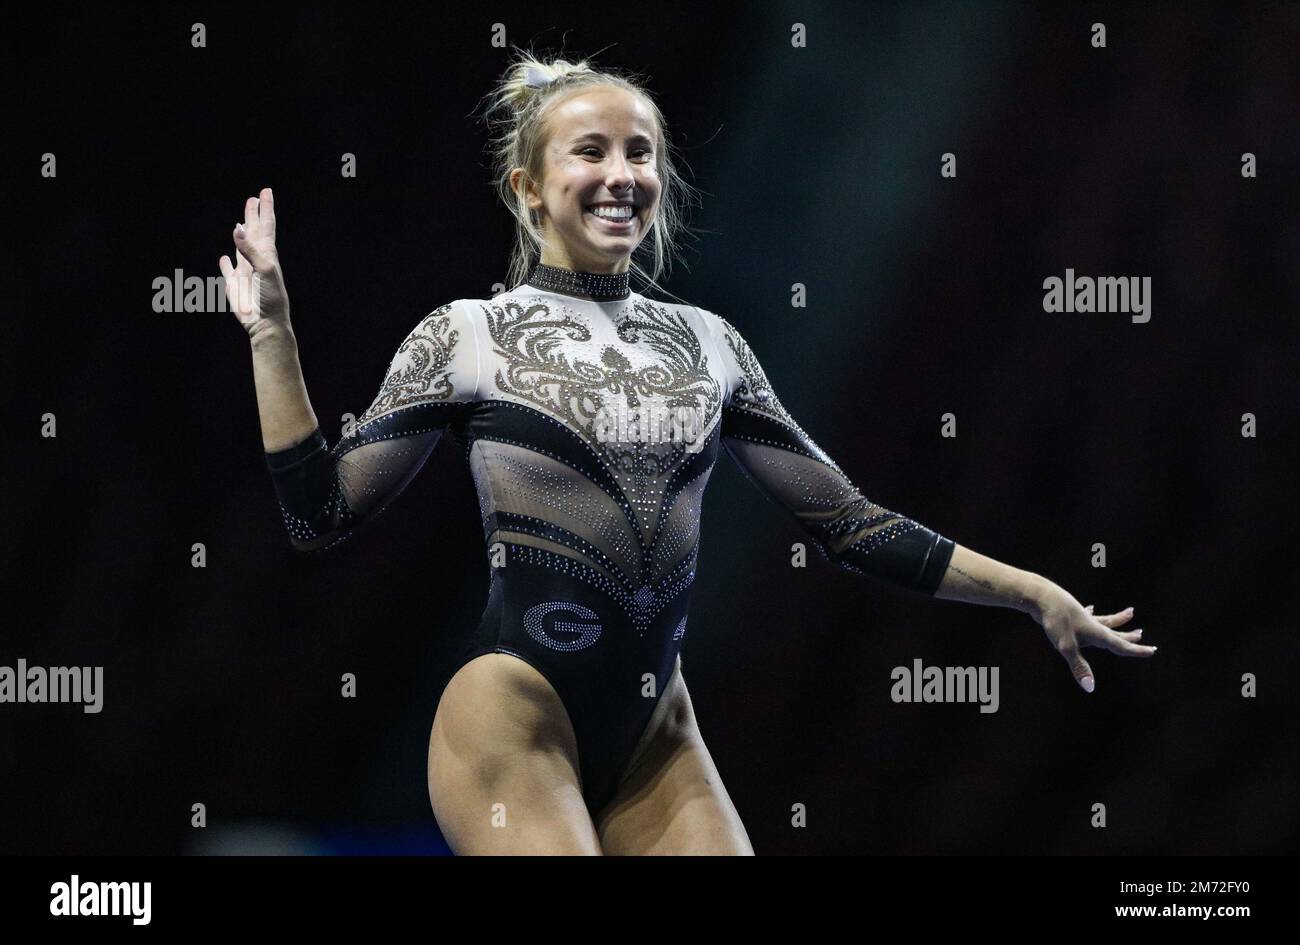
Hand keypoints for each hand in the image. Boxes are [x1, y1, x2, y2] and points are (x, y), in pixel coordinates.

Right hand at [218, 187, 290, 337]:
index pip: (265, 226)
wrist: (265, 324)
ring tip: (239, 222)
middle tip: (253, 198)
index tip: (265, 191)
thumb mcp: (265, 271)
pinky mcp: (234, 285)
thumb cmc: (271, 299)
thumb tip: (237, 228)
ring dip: (240, 235)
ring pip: (241, 248)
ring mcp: (245, 272)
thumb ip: (250, 250)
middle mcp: (256, 260)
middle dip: (253, 215)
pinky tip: (224, 257)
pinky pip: (228, 270)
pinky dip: (226, 263)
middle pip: (253, 232)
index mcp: (267, 255)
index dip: (265, 209)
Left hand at [1033, 585, 1156, 691]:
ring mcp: (1083, 617)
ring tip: (1131, 613)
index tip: (1153, 650)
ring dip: (1118, 620)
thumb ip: (1079, 667)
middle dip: (1129, 636)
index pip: (1121, 646)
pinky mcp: (1072, 612)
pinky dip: (1093, 613)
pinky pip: (1088, 614)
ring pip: (1105, 620)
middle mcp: (1093, 625)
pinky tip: (1091, 608)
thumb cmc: (1055, 621)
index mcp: (1097, 634)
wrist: (1041, 596)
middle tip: (1142, 634)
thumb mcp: (1066, 647)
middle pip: (1115, 632)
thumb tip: (1090, 688)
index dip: (1137, 650)